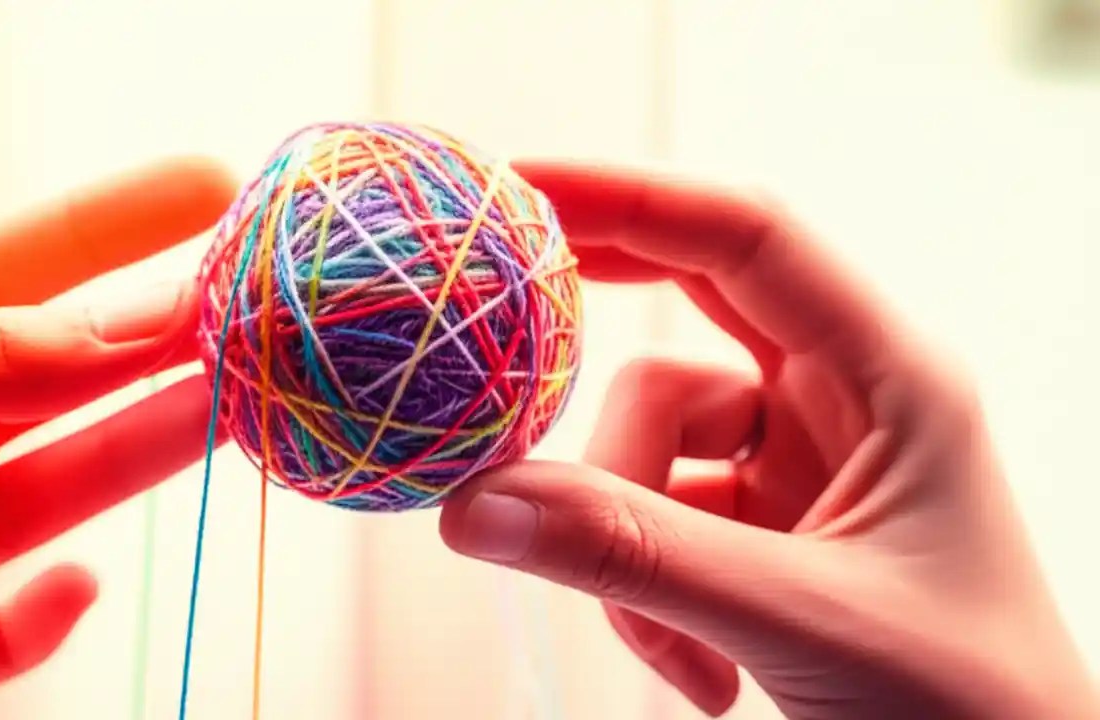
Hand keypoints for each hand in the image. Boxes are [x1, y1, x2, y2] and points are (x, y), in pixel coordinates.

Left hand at [0, 160, 234, 719]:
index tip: (211, 186)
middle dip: (146, 343)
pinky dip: (34, 624)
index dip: (102, 225)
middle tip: (253, 308)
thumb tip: (109, 329)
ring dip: (125, 462)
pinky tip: (79, 588)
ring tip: (228, 413)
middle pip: (25, 389)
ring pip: (18, 508)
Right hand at [440, 163, 1099, 717]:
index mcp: (888, 374)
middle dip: (591, 336)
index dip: (627, 196)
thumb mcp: (801, 617)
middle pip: (684, 316)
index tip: (517, 188)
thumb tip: (476, 504)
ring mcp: (791, 469)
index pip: (746, 238)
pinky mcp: (753, 535)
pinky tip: (699, 676)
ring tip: (679, 654)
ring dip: (624, 548)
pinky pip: (648, 525)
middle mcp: (838, 401)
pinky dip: (642, 598)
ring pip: (645, 447)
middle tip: (496, 324)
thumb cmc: (969, 706)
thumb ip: (637, 557)